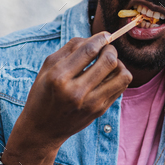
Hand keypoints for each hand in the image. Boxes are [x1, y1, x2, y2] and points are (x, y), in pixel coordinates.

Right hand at [12, 32, 131, 153]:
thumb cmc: (43, 94)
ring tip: (108, 64)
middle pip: (108, 60)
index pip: (88, 50)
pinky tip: (107, 76)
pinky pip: (121, 87)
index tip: (104, 35)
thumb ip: (69, 49)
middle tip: (105, 49)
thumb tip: (95, 38)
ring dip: (118, 63)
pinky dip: (118, 76)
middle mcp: (76, 92)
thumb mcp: (47, 68)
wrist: (42, 129)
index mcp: (58, 78)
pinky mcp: (100, 111)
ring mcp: (91, 104)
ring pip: (122, 75)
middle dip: (110, 49)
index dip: (100, 38)